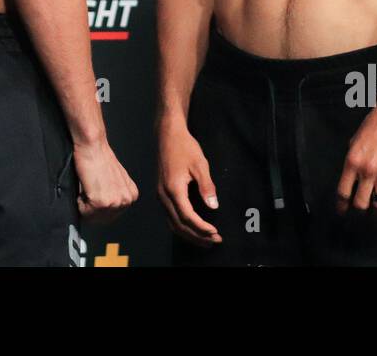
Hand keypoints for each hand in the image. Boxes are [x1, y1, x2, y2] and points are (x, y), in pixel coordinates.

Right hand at [72, 138, 138, 224]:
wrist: (93, 146)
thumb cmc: (99, 158)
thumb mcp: (115, 180)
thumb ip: (114, 194)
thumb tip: (104, 209)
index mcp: (131, 195)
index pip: (112, 215)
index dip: (98, 208)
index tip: (93, 196)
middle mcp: (126, 200)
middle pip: (103, 219)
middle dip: (91, 208)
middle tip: (88, 191)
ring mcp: (115, 202)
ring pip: (92, 217)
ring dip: (84, 204)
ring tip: (87, 187)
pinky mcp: (101, 202)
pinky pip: (84, 212)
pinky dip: (79, 201)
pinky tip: (84, 186)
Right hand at [157, 117, 220, 245]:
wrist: (167, 135)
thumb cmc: (185, 147)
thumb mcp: (200, 164)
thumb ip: (206, 186)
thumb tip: (213, 207)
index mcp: (173, 189)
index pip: (188, 216)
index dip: (202, 227)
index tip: (216, 233)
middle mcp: (163, 196)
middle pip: (179, 225)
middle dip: (197, 236)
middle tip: (215, 241)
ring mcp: (160, 196)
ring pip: (172, 223)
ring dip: (189, 234)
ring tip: (206, 240)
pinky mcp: (161, 194)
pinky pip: (170, 217)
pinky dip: (182, 227)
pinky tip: (193, 228)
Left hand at [336, 105, 376, 216]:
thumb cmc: (372, 125)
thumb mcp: (353, 142)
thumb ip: (352, 161)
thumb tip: (351, 178)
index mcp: (352, 162)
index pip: (343, 192)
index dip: (341, 206)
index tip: (342, 212)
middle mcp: (367, 170)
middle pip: (361, 203)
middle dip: (359, 213)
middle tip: (360, 216)